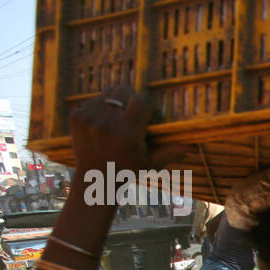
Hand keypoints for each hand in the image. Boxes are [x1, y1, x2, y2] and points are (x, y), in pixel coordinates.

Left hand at [70, 87, 187, 176]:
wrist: (95, 178)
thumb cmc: (128, 170)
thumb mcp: (152, 162)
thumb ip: (171, 152)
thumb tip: (192, 147)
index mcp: (127, 133)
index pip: (139, 101)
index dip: (144, 106)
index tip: (145, 115)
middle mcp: (106, 124)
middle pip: (121, 91)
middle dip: (129, 98)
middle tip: (131, 111)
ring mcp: (89, 118)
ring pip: (106, 94)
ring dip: (114, 102)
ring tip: (116, 119)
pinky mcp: (76, 117)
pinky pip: (92, 101)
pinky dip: (99, 108)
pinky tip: (102, 123)